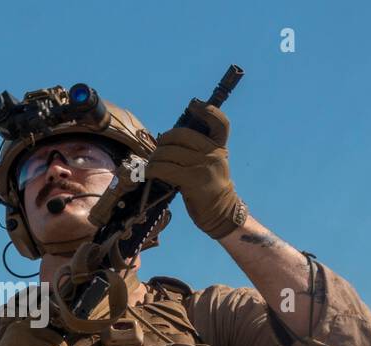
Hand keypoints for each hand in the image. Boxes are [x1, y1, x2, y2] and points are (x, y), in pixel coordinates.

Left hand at [145, 100, 246, 239]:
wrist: (221, 215)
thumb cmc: (210, 189)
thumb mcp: (211, 165)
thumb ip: (197, 151)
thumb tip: (167, 141)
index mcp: (219, 148)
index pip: (220, 123)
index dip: (208, 111)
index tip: (195, 105)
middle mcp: (214, 154)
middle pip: (182, 135)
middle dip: (164, 141)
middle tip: (158, 151)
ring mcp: (205, 166)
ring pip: (170, 152)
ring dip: (155, 158)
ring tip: (151, 165)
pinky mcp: (193, 180)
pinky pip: (166, 169)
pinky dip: (153, 169)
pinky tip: (148, 173)